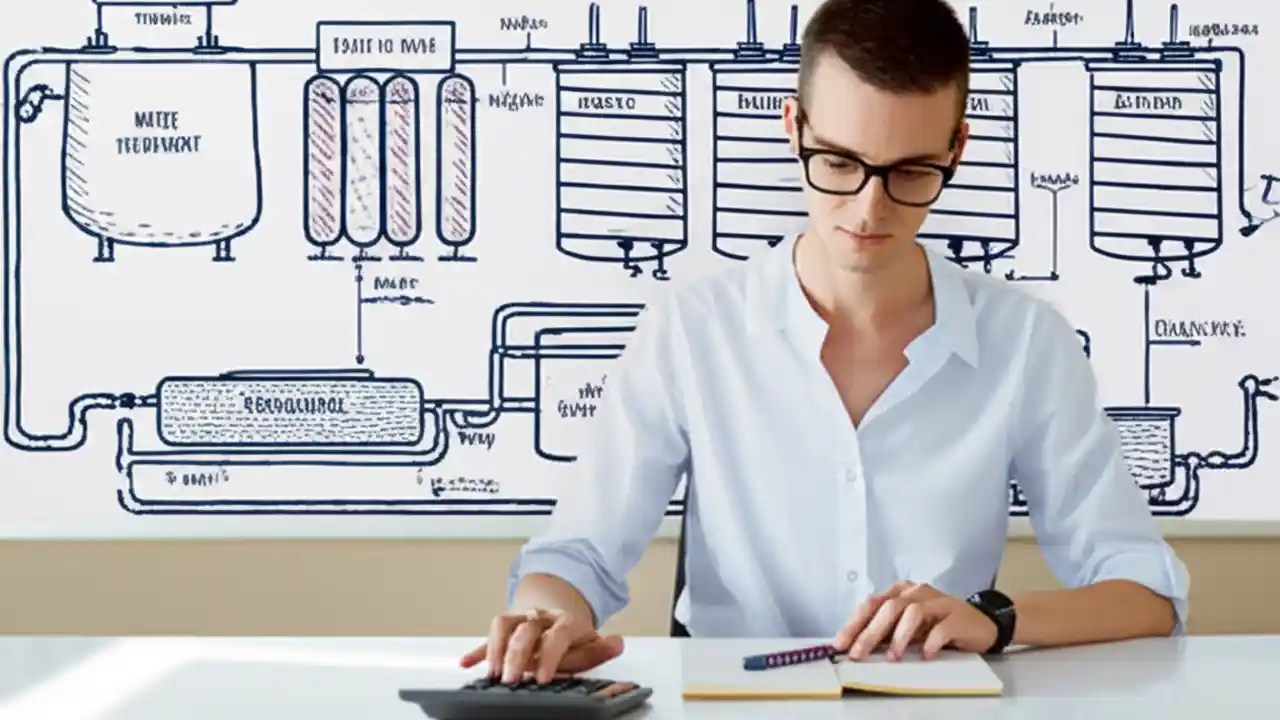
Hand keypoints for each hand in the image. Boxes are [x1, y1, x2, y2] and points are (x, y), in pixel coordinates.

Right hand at [458, 607, 623, 683]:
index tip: (541, 678)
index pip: (556, 635)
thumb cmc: (571, 636)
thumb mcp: (590, 642)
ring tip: (491, 674)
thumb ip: (603, 648)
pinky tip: (466, 663)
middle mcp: (540, 617)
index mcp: (563, 621)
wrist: (556, 609)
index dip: (549, 656)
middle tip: (510, 680)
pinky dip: (478, 650)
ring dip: (494, 648)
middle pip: (525, 630)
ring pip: (503, 625)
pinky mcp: (505, 629)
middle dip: (515, 656)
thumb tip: (617, 642)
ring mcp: (520, 620)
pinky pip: (488, 636)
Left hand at [832, 581, 996, 660]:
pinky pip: (941, 628)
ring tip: (894, 656)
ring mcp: (939, 602)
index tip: (841, 643)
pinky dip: (931, 642)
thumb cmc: (939, 624)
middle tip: (859, 654)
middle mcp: (917, 593)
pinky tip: (927, 655)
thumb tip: (858, 646)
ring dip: (899, 637)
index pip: (871, 604)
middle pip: (888, 608)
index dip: (854, 624)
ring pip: (912, 613)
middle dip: (869, 633)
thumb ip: (887, 631)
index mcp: (901, 593)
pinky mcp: (958, 616)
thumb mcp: (909, 627)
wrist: (981, 624)